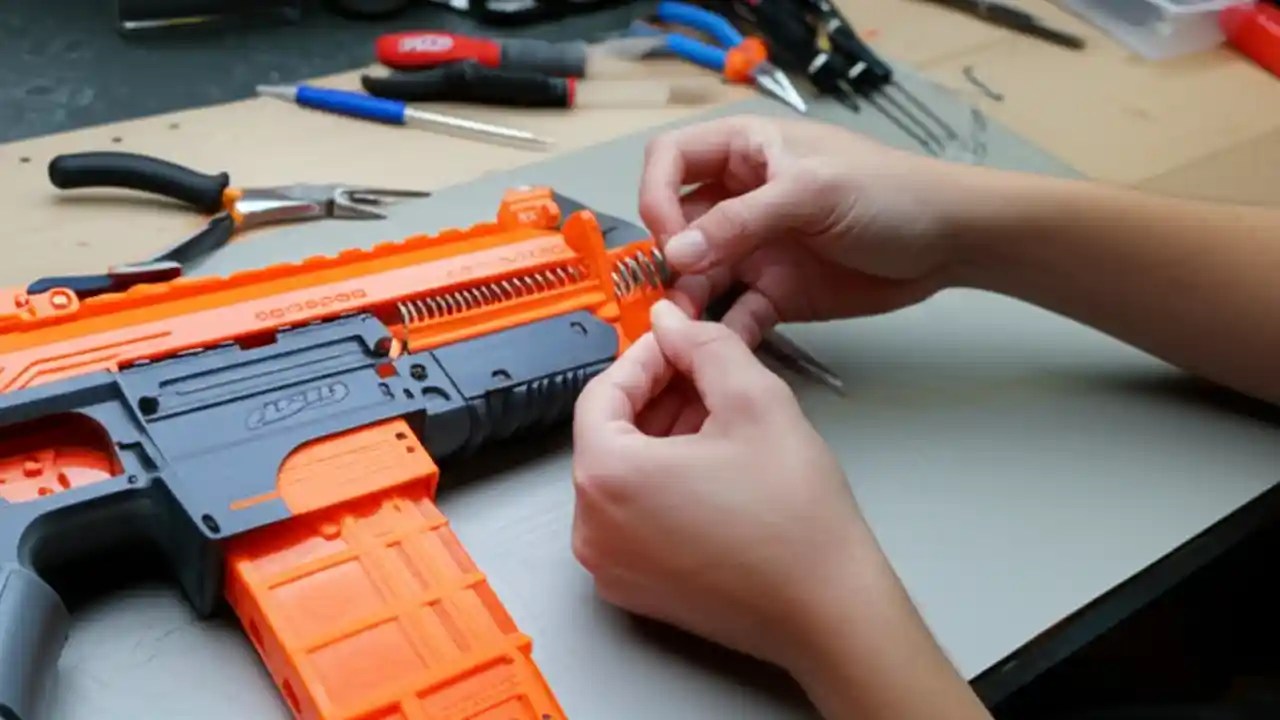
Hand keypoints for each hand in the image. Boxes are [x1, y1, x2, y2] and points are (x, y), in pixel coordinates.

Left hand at [569, 299, 874, 671]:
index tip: (679, 340)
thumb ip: (704, 346)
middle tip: (707, 375)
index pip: (603, 393)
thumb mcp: (754, 401)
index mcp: (606, 477)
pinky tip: (713, 468)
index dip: (645, 358)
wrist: (829, 610)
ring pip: (623, 476)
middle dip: (658, 397)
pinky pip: (633, 517)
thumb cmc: (795, 519)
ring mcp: (609, 565)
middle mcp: (591, 527)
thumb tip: (670, 321)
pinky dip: (662, 484)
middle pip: (610, 436)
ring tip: (720, 420)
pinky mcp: (634, 589)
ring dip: (663, 438)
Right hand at [639, 114, 989, 346]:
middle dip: (664, 258)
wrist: (950, 241)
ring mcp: (755, 248)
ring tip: (684, 329)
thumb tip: (675, 254)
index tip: (667, 237)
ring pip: (698, 274)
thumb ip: (740, 221)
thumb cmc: (888, 193)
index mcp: (745, 152)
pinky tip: (720, 346)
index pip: (671, 160)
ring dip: (686, 300)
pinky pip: (734, 313)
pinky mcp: (776, 292)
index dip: (657, 194)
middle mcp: (740, 198)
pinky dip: (722, 330)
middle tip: (665, 294)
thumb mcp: (812, 193)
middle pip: (675, 224)